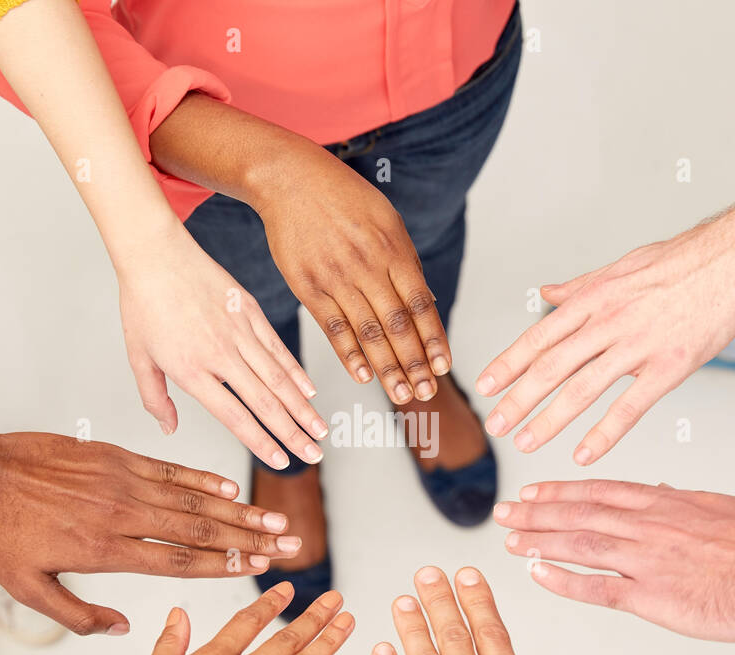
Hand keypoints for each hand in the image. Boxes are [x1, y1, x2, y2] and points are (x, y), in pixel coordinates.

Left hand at [0, 430, 303, 634]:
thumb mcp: (28, 589)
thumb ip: (78, 615)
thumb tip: (122, 630)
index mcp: (103, 550)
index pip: (178, 561)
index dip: (224, 566)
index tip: (259, 569)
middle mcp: (121, 513)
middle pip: (199, 530)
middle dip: (249, 539)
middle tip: (287, 544)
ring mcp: (121, 481)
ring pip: (191, 498)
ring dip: (237, 509)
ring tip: (273, 517)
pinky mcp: (115, 457)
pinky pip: (168, 469)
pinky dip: (201, 479)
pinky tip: (229, 488)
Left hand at [117, 229, 328, 468]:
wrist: (155, 253)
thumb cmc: (143, 304)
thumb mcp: (137, 356)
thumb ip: (154, 398)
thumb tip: (169, 430)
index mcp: (191, 369)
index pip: (234, 416)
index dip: (260, 442)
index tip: (280, 462)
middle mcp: (220, 354)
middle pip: (265, 402)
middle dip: (292, 433)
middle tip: (314, 455)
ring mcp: (239, 331)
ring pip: (278, 377)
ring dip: (302, 408)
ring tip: (320, 430)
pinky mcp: (249, 311)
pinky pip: (277, 347)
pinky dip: (296, 372)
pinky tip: (310, 392)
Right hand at [252, 145, 449, 404]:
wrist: (290, 179)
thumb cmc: (343, 199)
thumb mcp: (386, 219)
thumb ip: (405, 261)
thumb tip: (426, 304)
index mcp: (392, 248)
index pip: (419, 303)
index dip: (433, 338)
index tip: (444, 366)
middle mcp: (366, 266)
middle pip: (397, 324)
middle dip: (415, 363)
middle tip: (426, 393)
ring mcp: (336, 278)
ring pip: (367, 332)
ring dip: (387, 369)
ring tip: (402, 395)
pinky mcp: (308, 287)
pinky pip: (333, 328)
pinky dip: (350, 355)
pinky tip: (363, 376)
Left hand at [477, 214, 734, 463]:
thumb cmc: (683, 261)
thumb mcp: (621, 267)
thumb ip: (579, 287)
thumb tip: (544, 294)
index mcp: (594, 298)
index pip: (540, 336)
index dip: (509, 363)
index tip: (484, 386)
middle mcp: (609, 322)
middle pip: (551, 367)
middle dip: (517, 399)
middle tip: (494, 425)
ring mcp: (639, 345)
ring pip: (581, 389)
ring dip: (548, 420)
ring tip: (524, 443)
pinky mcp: (670, 366)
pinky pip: (629, 407)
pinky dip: (603, 434)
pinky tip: (583, 455)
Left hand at [496, 479, 734, 642]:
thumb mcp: (724, 507)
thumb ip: (685, 501)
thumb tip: (661, 491)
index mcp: (667, 502)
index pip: (600, 491)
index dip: (561, 491)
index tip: (534, 491)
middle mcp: (649, 525)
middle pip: (579, 513)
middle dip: (536, 512)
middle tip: (504, 513)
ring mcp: (647, 560)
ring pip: (578, 544)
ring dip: (538, 541)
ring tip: (509, 541)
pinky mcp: (652, 597)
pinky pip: (596, 587)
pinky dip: (562, 579)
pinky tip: (537, 575)